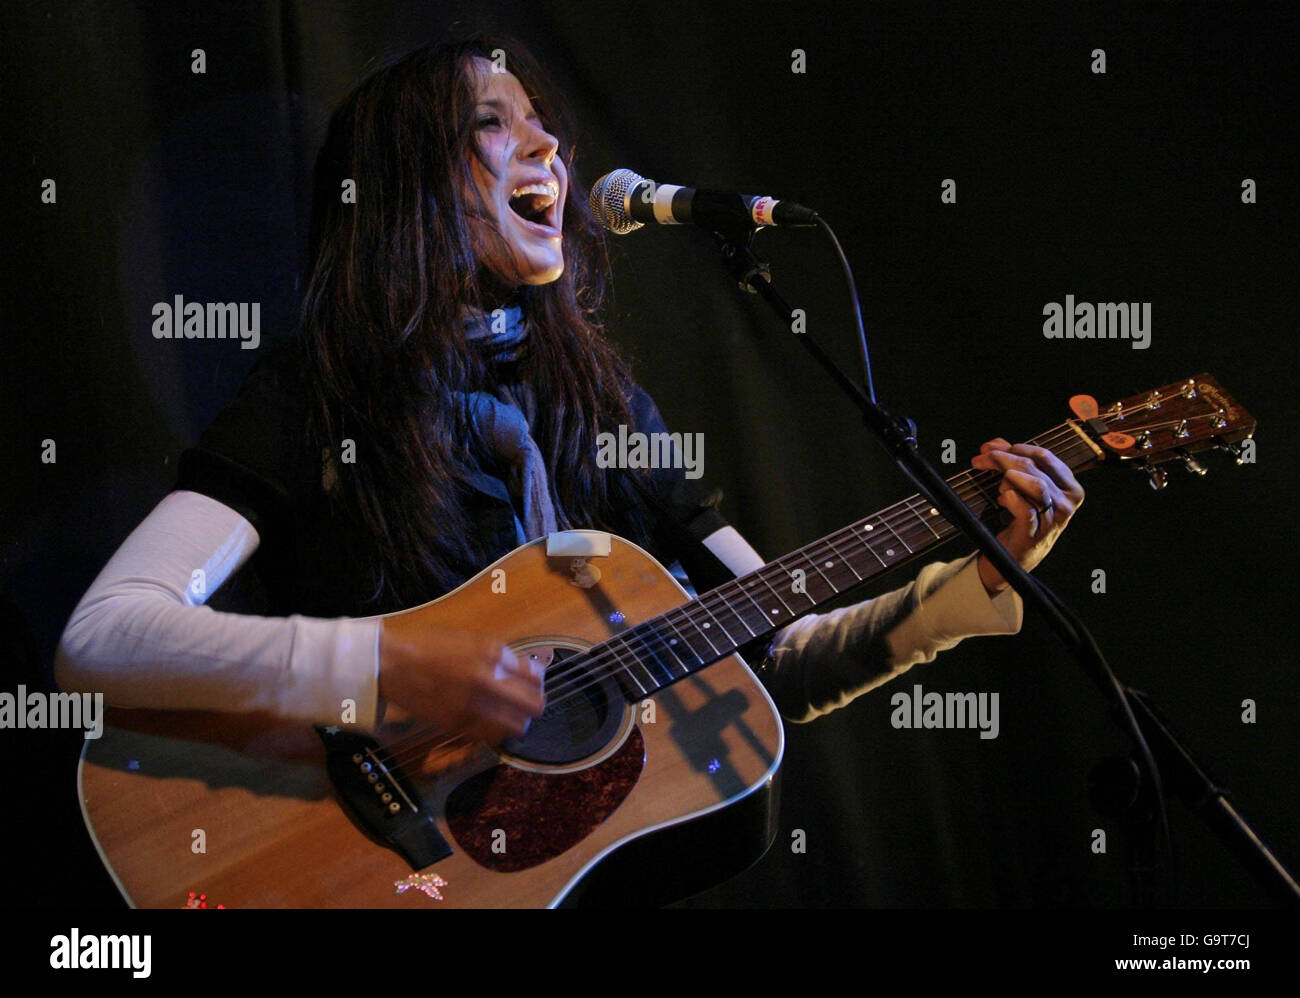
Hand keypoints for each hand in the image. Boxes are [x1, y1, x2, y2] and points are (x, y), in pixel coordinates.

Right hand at [377, 618, 544, 743]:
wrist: (392, 662)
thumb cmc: (427, 647)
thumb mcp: (470, 640)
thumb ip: (498, 656)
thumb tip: (524, 669)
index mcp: (493, 653)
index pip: (535, 675)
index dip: (537, 682)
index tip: (532, 684)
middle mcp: (488, 679)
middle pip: (534, 704)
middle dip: (534, 704)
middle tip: (527, 704)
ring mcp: (474, 704)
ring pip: (517, 726)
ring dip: (517, 722)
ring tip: (510, 717)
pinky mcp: (458, 723)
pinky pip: (492, 736)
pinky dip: (496, 732)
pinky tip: (490, 725)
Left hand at [970, 439, 1084, 593]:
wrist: (1018, 554)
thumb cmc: (1023, 516)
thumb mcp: (1023, 486)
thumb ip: (1011, 461)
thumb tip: (993, 444)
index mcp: (1070, 486)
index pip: (1046, 456)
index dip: (1018, 448)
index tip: (993, 448)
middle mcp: (1067, 502)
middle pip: (1035, 468)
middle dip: (1004, 458)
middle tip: (982, 458)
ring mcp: (1054, 519)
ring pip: (1035, 485)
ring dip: (1010, 478)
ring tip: (997, 483)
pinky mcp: (1037, 534)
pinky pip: (1026, 510)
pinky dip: (1011, 499)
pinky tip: (1003, 498)